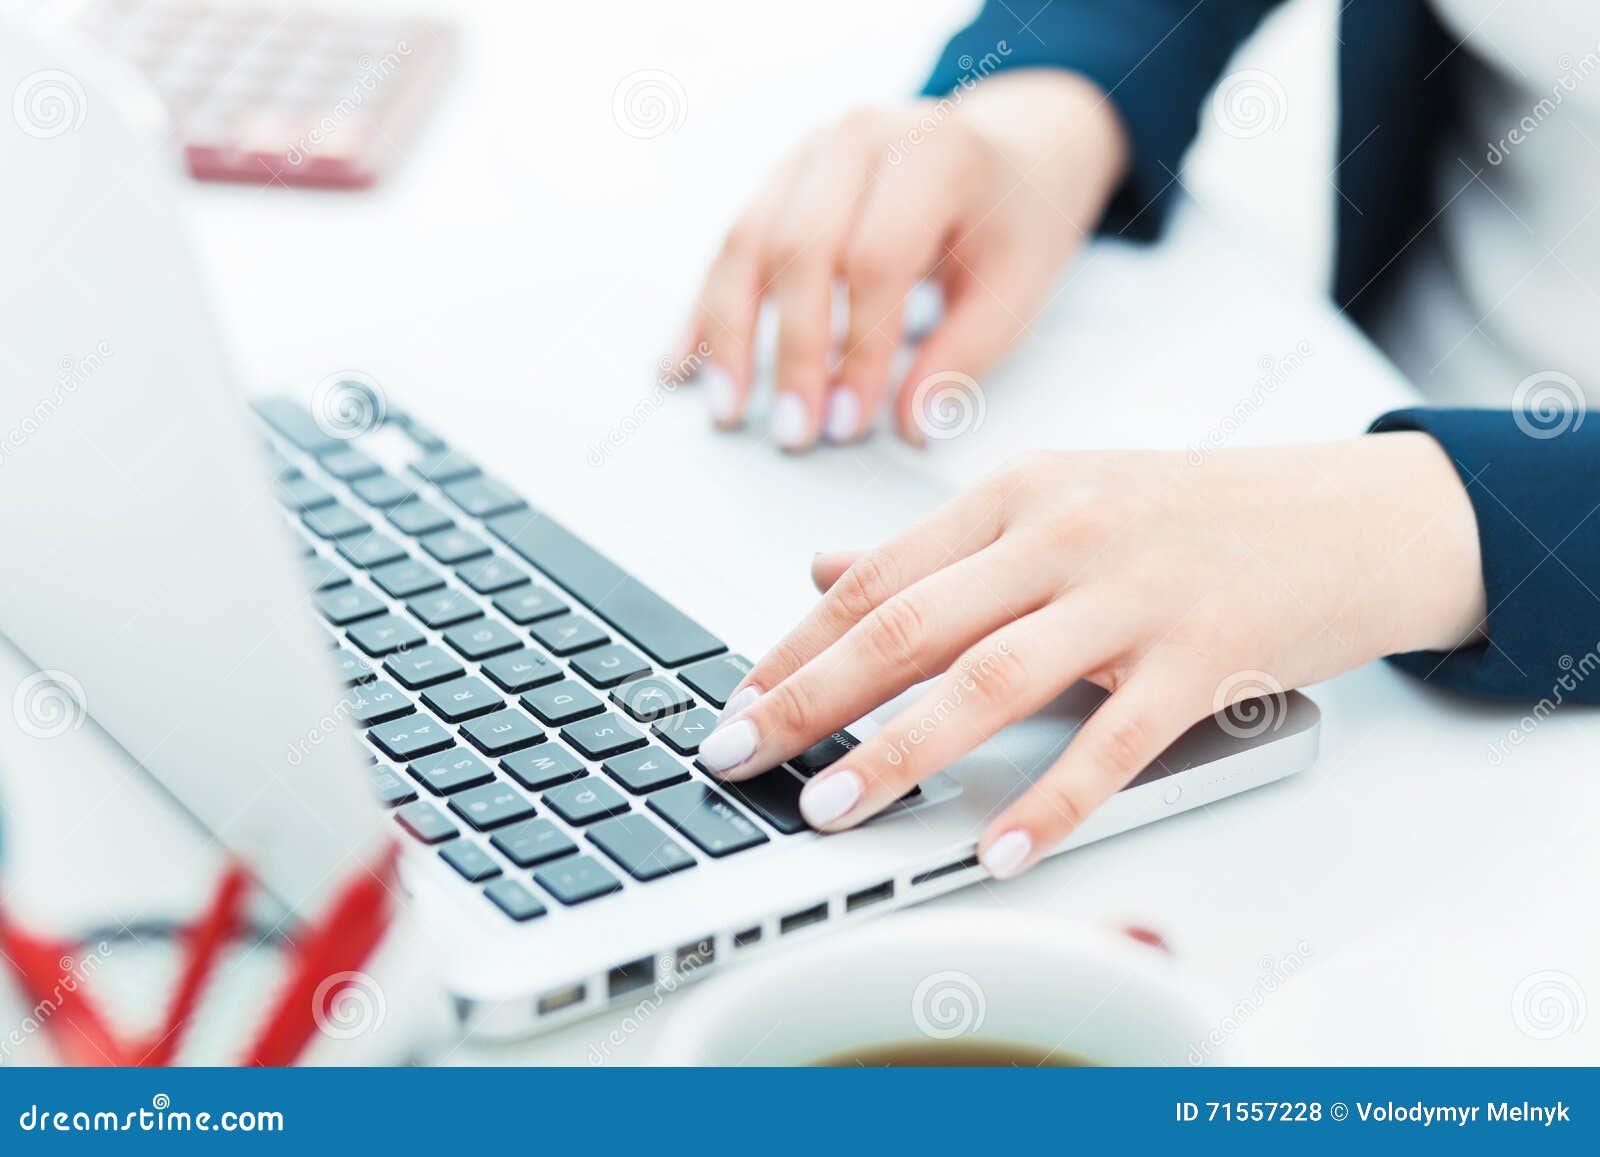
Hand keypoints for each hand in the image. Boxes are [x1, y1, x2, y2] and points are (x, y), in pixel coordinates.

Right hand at [680, 70, 1126, 450]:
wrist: (1011, 154)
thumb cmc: (1014, 225)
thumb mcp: (1015, 290)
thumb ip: (960, 359)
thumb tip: (906, 427)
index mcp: (934, 154)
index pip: (876, 260)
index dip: (858, 351)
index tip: (848, 424)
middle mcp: (862, 137)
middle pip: (801, 248)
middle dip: (792, 353)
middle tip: (793, 434)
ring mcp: (811, 151)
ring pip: (748, 243)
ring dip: (730, 334)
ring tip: (727, 410)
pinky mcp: (780, 177)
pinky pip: (730, 245)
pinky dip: (706, 310)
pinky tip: (684, 364)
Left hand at [697, 434, 1485, 875]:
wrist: (1351, 516)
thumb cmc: (1195, 515)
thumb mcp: (1058, 502)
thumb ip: (942, 548)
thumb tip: (826, 572)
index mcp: (1018, 494)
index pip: (877, 576)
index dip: (795, 644)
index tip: (735, 699)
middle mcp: (1063, 536)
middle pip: (909, 625)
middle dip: (810, 697)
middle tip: (740, 755)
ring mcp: (1133, 598)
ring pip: (990, 680)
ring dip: (898, 753)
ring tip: (831, 810)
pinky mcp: (1200, 661)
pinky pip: (1110, 745)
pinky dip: (1047, 802)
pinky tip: (994, 847)